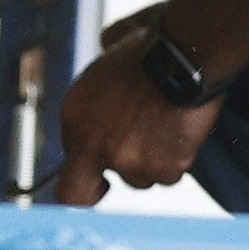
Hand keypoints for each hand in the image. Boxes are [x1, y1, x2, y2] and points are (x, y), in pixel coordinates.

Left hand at [49, 27, 220, 199]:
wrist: (183, 59)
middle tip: (103, 185)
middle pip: (77, 194)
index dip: (82, 164)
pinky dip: (175, 160)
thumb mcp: (101, 69)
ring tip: (162, 131)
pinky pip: (168, 176)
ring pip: (137, 179)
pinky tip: (179, 134)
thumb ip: (94, 91)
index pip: (64, 162)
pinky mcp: (163, 168)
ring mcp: (128, 162)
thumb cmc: (147, 55)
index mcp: (74, 119)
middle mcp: (94, 146)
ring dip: (148, 163)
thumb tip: (97, 70)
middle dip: (91, 192)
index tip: (91, 168)